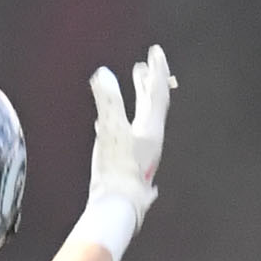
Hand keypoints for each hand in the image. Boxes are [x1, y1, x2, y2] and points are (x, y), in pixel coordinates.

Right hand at [87, 43, 172, 218]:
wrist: (117, 209)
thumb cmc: (116, 170)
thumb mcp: (110, 132)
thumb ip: (108, 102)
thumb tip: (103, 73)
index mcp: (151, 129)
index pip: (157, 93)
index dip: (157, 70)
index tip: (155, 51)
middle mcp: (151, 139)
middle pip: (153, 105)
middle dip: (149, 83)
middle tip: (144, 65)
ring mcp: (142, 152)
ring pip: (143, 118)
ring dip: (139, 98)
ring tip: (133, 83)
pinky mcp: (130, 163)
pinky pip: (131, 131)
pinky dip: (124, 117)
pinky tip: (111, 120)